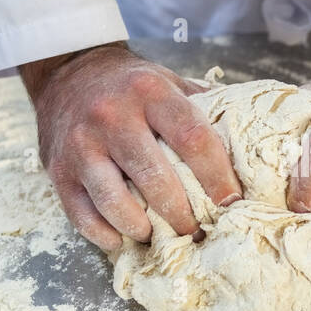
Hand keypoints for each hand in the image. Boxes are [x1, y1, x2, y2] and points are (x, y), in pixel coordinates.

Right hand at [21, 44, 241, 251]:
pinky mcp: (57, 169)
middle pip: (155, 177)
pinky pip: (82, 214)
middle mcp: (112, 116)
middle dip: (182, 213)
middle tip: (197, 230)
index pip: (192, 138)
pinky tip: (123, 238)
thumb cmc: (130, 85)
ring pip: (115, 201)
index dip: (217, 176)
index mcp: (149, 93)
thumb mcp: (168, 81)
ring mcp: (81, 144)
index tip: (232, 202)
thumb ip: (204, 107)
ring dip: (142, 227)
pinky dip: (105, 234)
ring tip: (158, 235)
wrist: (68, 72)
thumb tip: (253, 140)